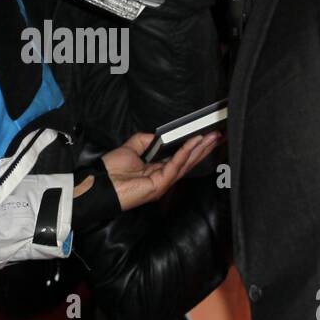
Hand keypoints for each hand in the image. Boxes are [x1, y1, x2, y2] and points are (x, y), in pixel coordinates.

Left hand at [98, 131, 221, 211]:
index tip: (206, 136)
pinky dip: (186, 153)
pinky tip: (194, 142)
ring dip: (200, 149)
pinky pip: (176, 165)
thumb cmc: (111, 171)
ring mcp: (162, 183)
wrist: (101, 183)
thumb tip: (159, 135)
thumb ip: (147, 140)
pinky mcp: (159, 184)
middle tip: (218, 136)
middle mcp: (162, 178)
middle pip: (188, 162)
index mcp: (157, 170)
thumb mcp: (131, 147)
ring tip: (213, 138)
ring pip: (186, 164)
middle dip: (204, 148)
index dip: (194, 148)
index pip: (180, 159)